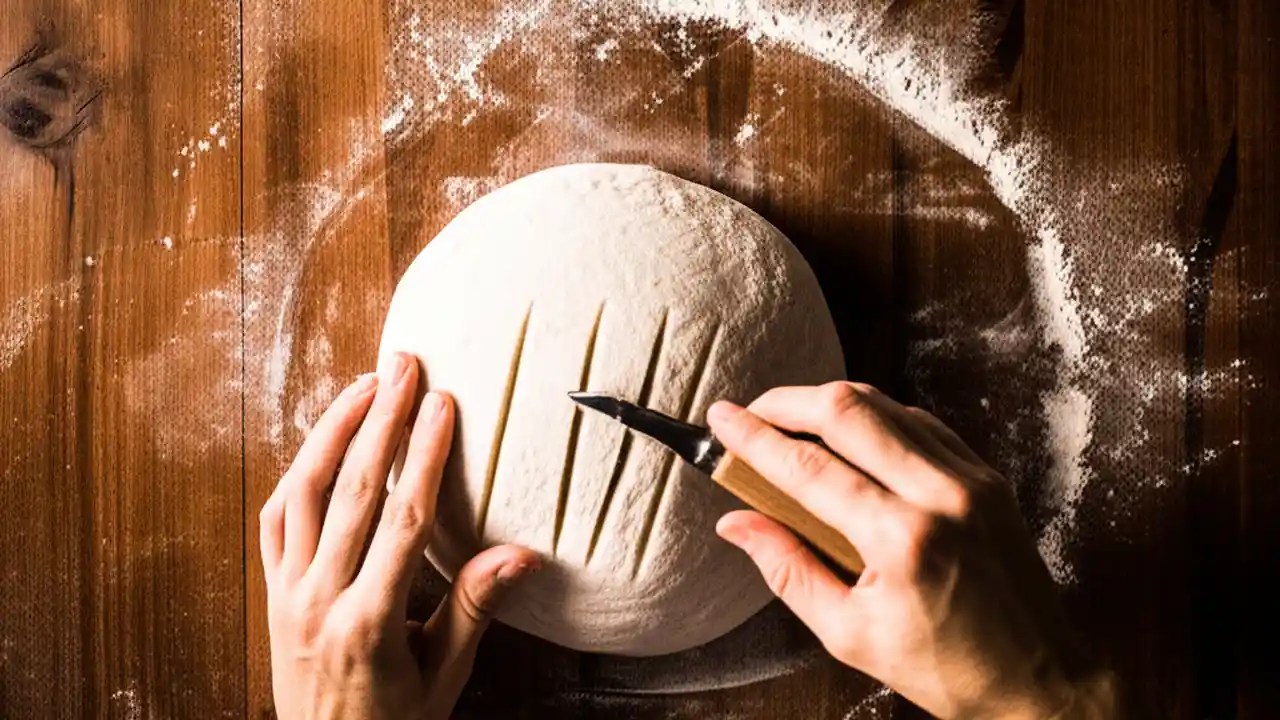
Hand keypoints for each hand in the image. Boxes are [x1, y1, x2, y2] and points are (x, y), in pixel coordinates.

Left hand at [258, 352, 539, 719]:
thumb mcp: (442, 677)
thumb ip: (473, 611)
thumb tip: (519, 555)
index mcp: (366, 623)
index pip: (400, 521)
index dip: (422, 456)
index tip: (442, 404)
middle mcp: (317, 601)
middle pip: (348, 492)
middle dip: (379, 420)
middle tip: (402, 366)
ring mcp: (286, 594)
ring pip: (301, 494)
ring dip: (331, 432)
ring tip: (364, 385)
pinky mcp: (271, 593)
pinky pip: (275, 520)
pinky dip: (297, 473)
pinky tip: (322, 444)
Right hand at [707, 383, 1117, 719]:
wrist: (1038, 679)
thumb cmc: (945, 667)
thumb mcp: (849, 634)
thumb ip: (786, 570)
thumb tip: (735, 524)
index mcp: (901, 539)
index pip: (808, 467)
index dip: (754, 437)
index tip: (720, 420)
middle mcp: (940, 494)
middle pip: (848, 409)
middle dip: (788, 401)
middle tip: (753, 412)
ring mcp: (970, 478)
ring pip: (886, 404)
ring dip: (831, 403)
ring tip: (793, 421)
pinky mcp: (987, 476)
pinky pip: (921, 423)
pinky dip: (878, 418)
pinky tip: (852, 434)